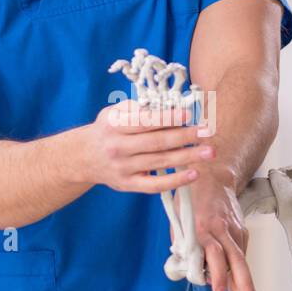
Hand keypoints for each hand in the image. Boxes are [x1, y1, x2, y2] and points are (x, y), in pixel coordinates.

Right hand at [82, 99, 215, 193]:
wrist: (82, 157)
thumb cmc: (107, 130)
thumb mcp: (114, 112)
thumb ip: (138, 108)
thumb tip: (170, 105)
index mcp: (115, 125)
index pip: (144, 121)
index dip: (167, 118)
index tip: (188, 115)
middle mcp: (118, 147)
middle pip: (156, 142)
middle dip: (185, 137)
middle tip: (207, 132)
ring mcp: (123, 168)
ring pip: (160, 162)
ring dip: (187, 157)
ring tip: (209, 152)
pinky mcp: (128, 185)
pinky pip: (155, 185)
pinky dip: (175, 181)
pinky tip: (194, 174)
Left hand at [173, 172, 259, 290]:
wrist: (213, 176)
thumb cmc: (190, 199)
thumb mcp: (178, 219)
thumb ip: (183, 245)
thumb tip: (188, 271)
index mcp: (204, 228)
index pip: (215, 253)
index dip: (218, 272)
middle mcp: (223, 231)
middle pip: (237, 262)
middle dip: (243, 288)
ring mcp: (236, 232)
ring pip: (243, 264)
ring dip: (248, 290)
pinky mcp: (242, 233)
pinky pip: (242, 258)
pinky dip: (243, 278)